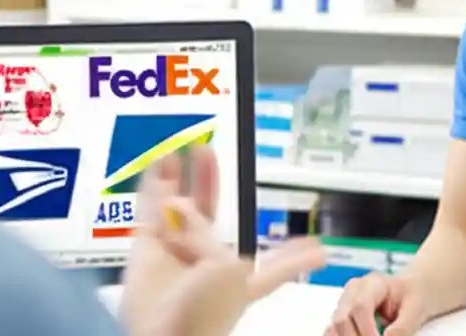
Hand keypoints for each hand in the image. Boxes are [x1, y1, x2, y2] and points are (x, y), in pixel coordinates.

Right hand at [121, 147, 326, 335]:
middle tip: (211, 153)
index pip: (275, 266)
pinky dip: (154, 185)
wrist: (161, 335)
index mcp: (240, 278)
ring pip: (178, 207)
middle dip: (211, 183)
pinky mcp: (146, 250)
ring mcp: (174, 255)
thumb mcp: (225, 267)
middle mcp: (207, 263)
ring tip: (190, 148)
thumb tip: (178, 207)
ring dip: (184, 178)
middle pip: (209, 215)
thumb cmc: (204, 312)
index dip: (295, 256)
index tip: (319, 247)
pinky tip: (162, 162)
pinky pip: (150, 210)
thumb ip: (206, 232)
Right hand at [326, 272, 428, 335]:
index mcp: (372, 284)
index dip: (367, 331)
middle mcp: (352, 292)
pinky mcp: (340, 318)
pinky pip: (332, 333)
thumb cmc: (413, 296)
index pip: (360, 306)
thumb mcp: (416, 309)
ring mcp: (343, 305)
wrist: (410, 292)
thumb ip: (403, 327)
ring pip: (333, 329)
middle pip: (342, 319)